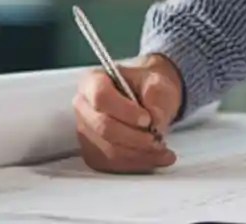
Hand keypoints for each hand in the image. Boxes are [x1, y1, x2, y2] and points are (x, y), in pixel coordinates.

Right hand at [73, 53, 183, 172]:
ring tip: (163, 149)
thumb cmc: (148, 88)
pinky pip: (112, 164)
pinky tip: (157, 158)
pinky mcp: (93, 153)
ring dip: (139, 153)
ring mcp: (85, 132)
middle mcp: (83, 107)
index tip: (147, 119)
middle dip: (134, 137)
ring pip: (108, 150)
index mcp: (93, 82)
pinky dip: (138, 163)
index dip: (124, 111)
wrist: (147, 100)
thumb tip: (156, 121)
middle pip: (103, 127)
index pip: (101, 97)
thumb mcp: (157, 82)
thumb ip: (156, 96)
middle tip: (158, 138)